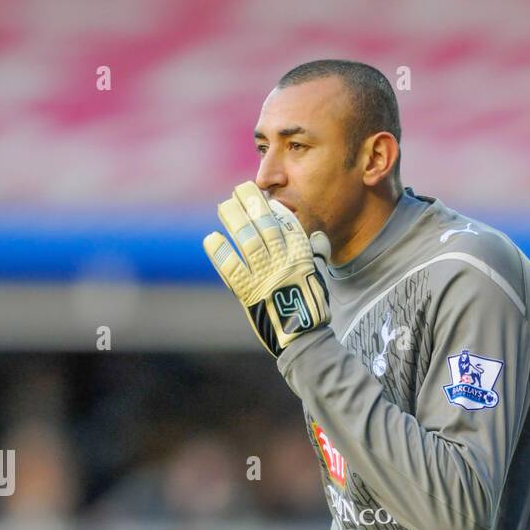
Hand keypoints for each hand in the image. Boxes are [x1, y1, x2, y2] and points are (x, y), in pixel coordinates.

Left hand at [203, 182, 329, 357]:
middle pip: (264, 224)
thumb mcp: (317, 277)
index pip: (285, 223)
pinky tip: (212, 238)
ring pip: (247, 240)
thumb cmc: (311, 309)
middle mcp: (284, 261)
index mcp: (302, 256)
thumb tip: (316, 238)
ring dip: (234, 220)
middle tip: (238, 190)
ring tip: (224, 206)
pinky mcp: (250, 293)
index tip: (260, 196)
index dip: (271, 208)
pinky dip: (221, 252)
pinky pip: (232, 268)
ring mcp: (266, 276)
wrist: (303, 339)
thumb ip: (314, 255)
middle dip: (251, 203)